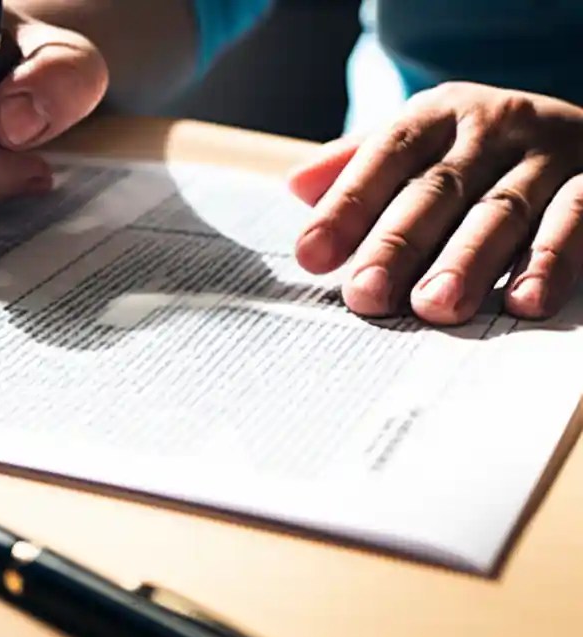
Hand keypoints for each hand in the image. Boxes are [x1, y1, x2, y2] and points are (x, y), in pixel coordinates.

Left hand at [288, 82, 582, 323]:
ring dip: (469, 261)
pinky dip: (551, 262)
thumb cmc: (479, 153)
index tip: (311, 255)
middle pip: (438, 189)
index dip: (347, 204)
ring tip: (435, 306)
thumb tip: (297, 186)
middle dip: (398, 244)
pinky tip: (522, 302)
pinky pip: (576, 220)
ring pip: (503, 210)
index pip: (385, 155)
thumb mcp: (423, 146)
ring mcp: (550, 154)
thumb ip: (360, 166)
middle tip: (366, 295)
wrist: (581, 135)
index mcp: (439, 115)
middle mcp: (494, 127)